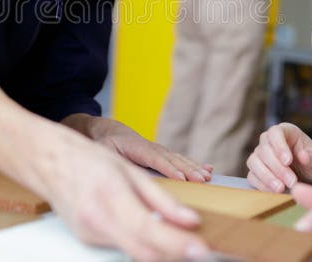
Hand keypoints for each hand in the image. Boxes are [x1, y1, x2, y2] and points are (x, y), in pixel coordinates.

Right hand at [39, 123, 210, 259]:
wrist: (47, 162)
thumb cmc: (89, 160)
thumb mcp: (130, 171)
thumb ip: (162, 199)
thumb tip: (190, 220)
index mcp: (111, 198)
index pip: (150, 231)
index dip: (178, 244)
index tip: (202, 249)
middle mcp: (98, 222)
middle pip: (145, 252)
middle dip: (174, 254)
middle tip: (199, 250)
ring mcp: (90, 235)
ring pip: (135, 252)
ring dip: (159, 249)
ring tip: (181, 240)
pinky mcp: (87, 240)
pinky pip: (122, 246)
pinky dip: (141, 242)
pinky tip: (151, 232)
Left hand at [63, 114, 212, 181]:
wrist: (108, 131)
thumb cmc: (104, 143)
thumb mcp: (102, 150)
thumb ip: (110, 161)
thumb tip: (119, 174)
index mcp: (136, 147)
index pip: (154, 158)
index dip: (168, 168)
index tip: (181, 178)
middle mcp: (151, 147)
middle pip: (172, 159)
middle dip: (188, 170)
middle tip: (202, 180)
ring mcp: (159, 151)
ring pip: (179, 160)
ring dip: (195, 168)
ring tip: (208, 176)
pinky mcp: (163, 155)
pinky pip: (180, 161)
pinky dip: (195, 165)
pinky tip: (209, 169)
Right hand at [246, 122, 311, 191]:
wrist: (308, 177)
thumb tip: (303, 156)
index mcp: (285, 131)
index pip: (275, 133)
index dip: (279, 146)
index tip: (288, 161)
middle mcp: (268, 141)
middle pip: (264, 150)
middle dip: (277, 168)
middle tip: (292, 182)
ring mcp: (259, 155)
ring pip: (254, 162)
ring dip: (267, 176)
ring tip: (281, 189)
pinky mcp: (255, 170)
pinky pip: (252, 176)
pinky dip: (261, 184)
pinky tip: (273, 192)